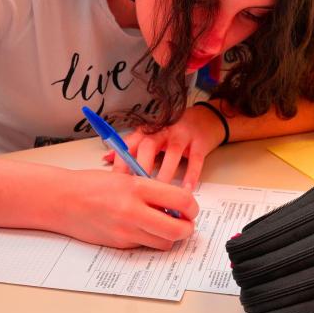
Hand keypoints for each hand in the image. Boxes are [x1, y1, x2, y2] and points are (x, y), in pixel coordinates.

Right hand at [57, 170, 197, 249]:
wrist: (62, 200)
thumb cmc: (91, 184)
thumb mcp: (125, 177)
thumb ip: (151, 190)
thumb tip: (177, 203)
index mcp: (137, 187)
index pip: (181, 200)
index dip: (192, 207)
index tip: (190, 207)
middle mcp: (133, 211)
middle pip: (178, 230)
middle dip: (187, 228)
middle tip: (185, 222)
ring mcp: (126, 231)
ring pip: (164, 243)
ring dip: (170, 236)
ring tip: (164, 225)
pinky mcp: (119, 245)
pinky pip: (146, 246)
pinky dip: (150, 239)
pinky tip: (142, 228)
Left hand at [107, 105, 226, 190]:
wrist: (207, 118)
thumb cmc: (175, 132)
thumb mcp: (152, 136)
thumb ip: (131, 147)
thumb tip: (106, 159)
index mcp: (149, 131)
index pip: (130, 143)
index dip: (121, 161)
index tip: (116, 181)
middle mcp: (164, 131)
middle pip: (149, 145)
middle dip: (141, 166)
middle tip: (137, 189)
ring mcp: (183, 135)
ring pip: (172, 152)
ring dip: (165, 173)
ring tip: (161, 194)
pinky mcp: (200, 142)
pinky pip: (196, 159)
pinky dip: (191, 175)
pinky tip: (187, 190)